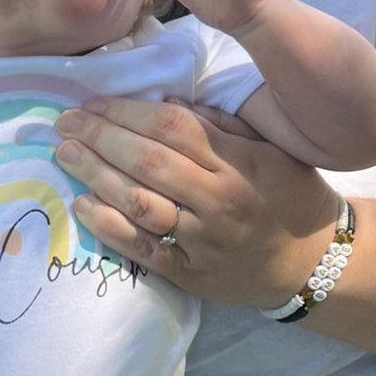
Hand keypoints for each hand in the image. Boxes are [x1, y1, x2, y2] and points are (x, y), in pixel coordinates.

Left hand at [54, 96, 340, 302]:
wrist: (311, 265)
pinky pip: (141, 248)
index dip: (129, 112)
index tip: (94, 102)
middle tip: (64, 122)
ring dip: (96, 176)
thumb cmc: (290, 198)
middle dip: (101, 138)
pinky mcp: (189, 273)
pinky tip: (81, 204)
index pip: (174, 129)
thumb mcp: (273, 150)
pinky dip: (108, 226)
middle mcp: (219, 200)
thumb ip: (223, 124)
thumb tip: (166, 102)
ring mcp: (202, 240)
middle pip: (149, 162)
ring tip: (65, 154)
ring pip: (140, 203)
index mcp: (240, 162)